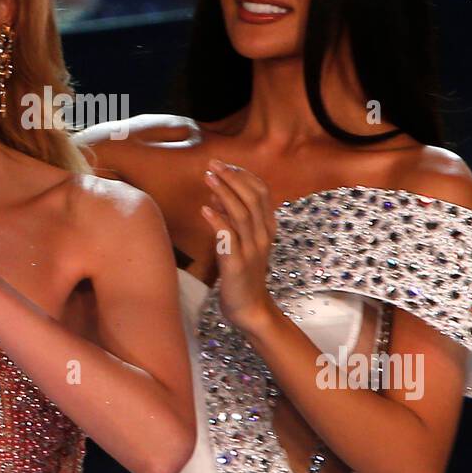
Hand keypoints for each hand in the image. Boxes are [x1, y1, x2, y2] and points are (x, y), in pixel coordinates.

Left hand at [200, 160, 278, 332]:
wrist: (249, 309)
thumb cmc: (242, 273)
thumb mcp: (239, 242)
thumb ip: (231, 219)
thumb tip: (216, 195)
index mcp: (266, 229)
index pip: (262, 193)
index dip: (244, 175)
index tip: (225, 164)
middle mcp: (262, 237)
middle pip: (252, 199)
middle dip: (233, 178)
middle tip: (213, 164)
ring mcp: (251, 251)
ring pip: (242, 215)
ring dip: (224, 193)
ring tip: (208, 178)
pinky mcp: (237, 265)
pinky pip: (229, 239)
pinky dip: (218, 221)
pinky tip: (205, 209)